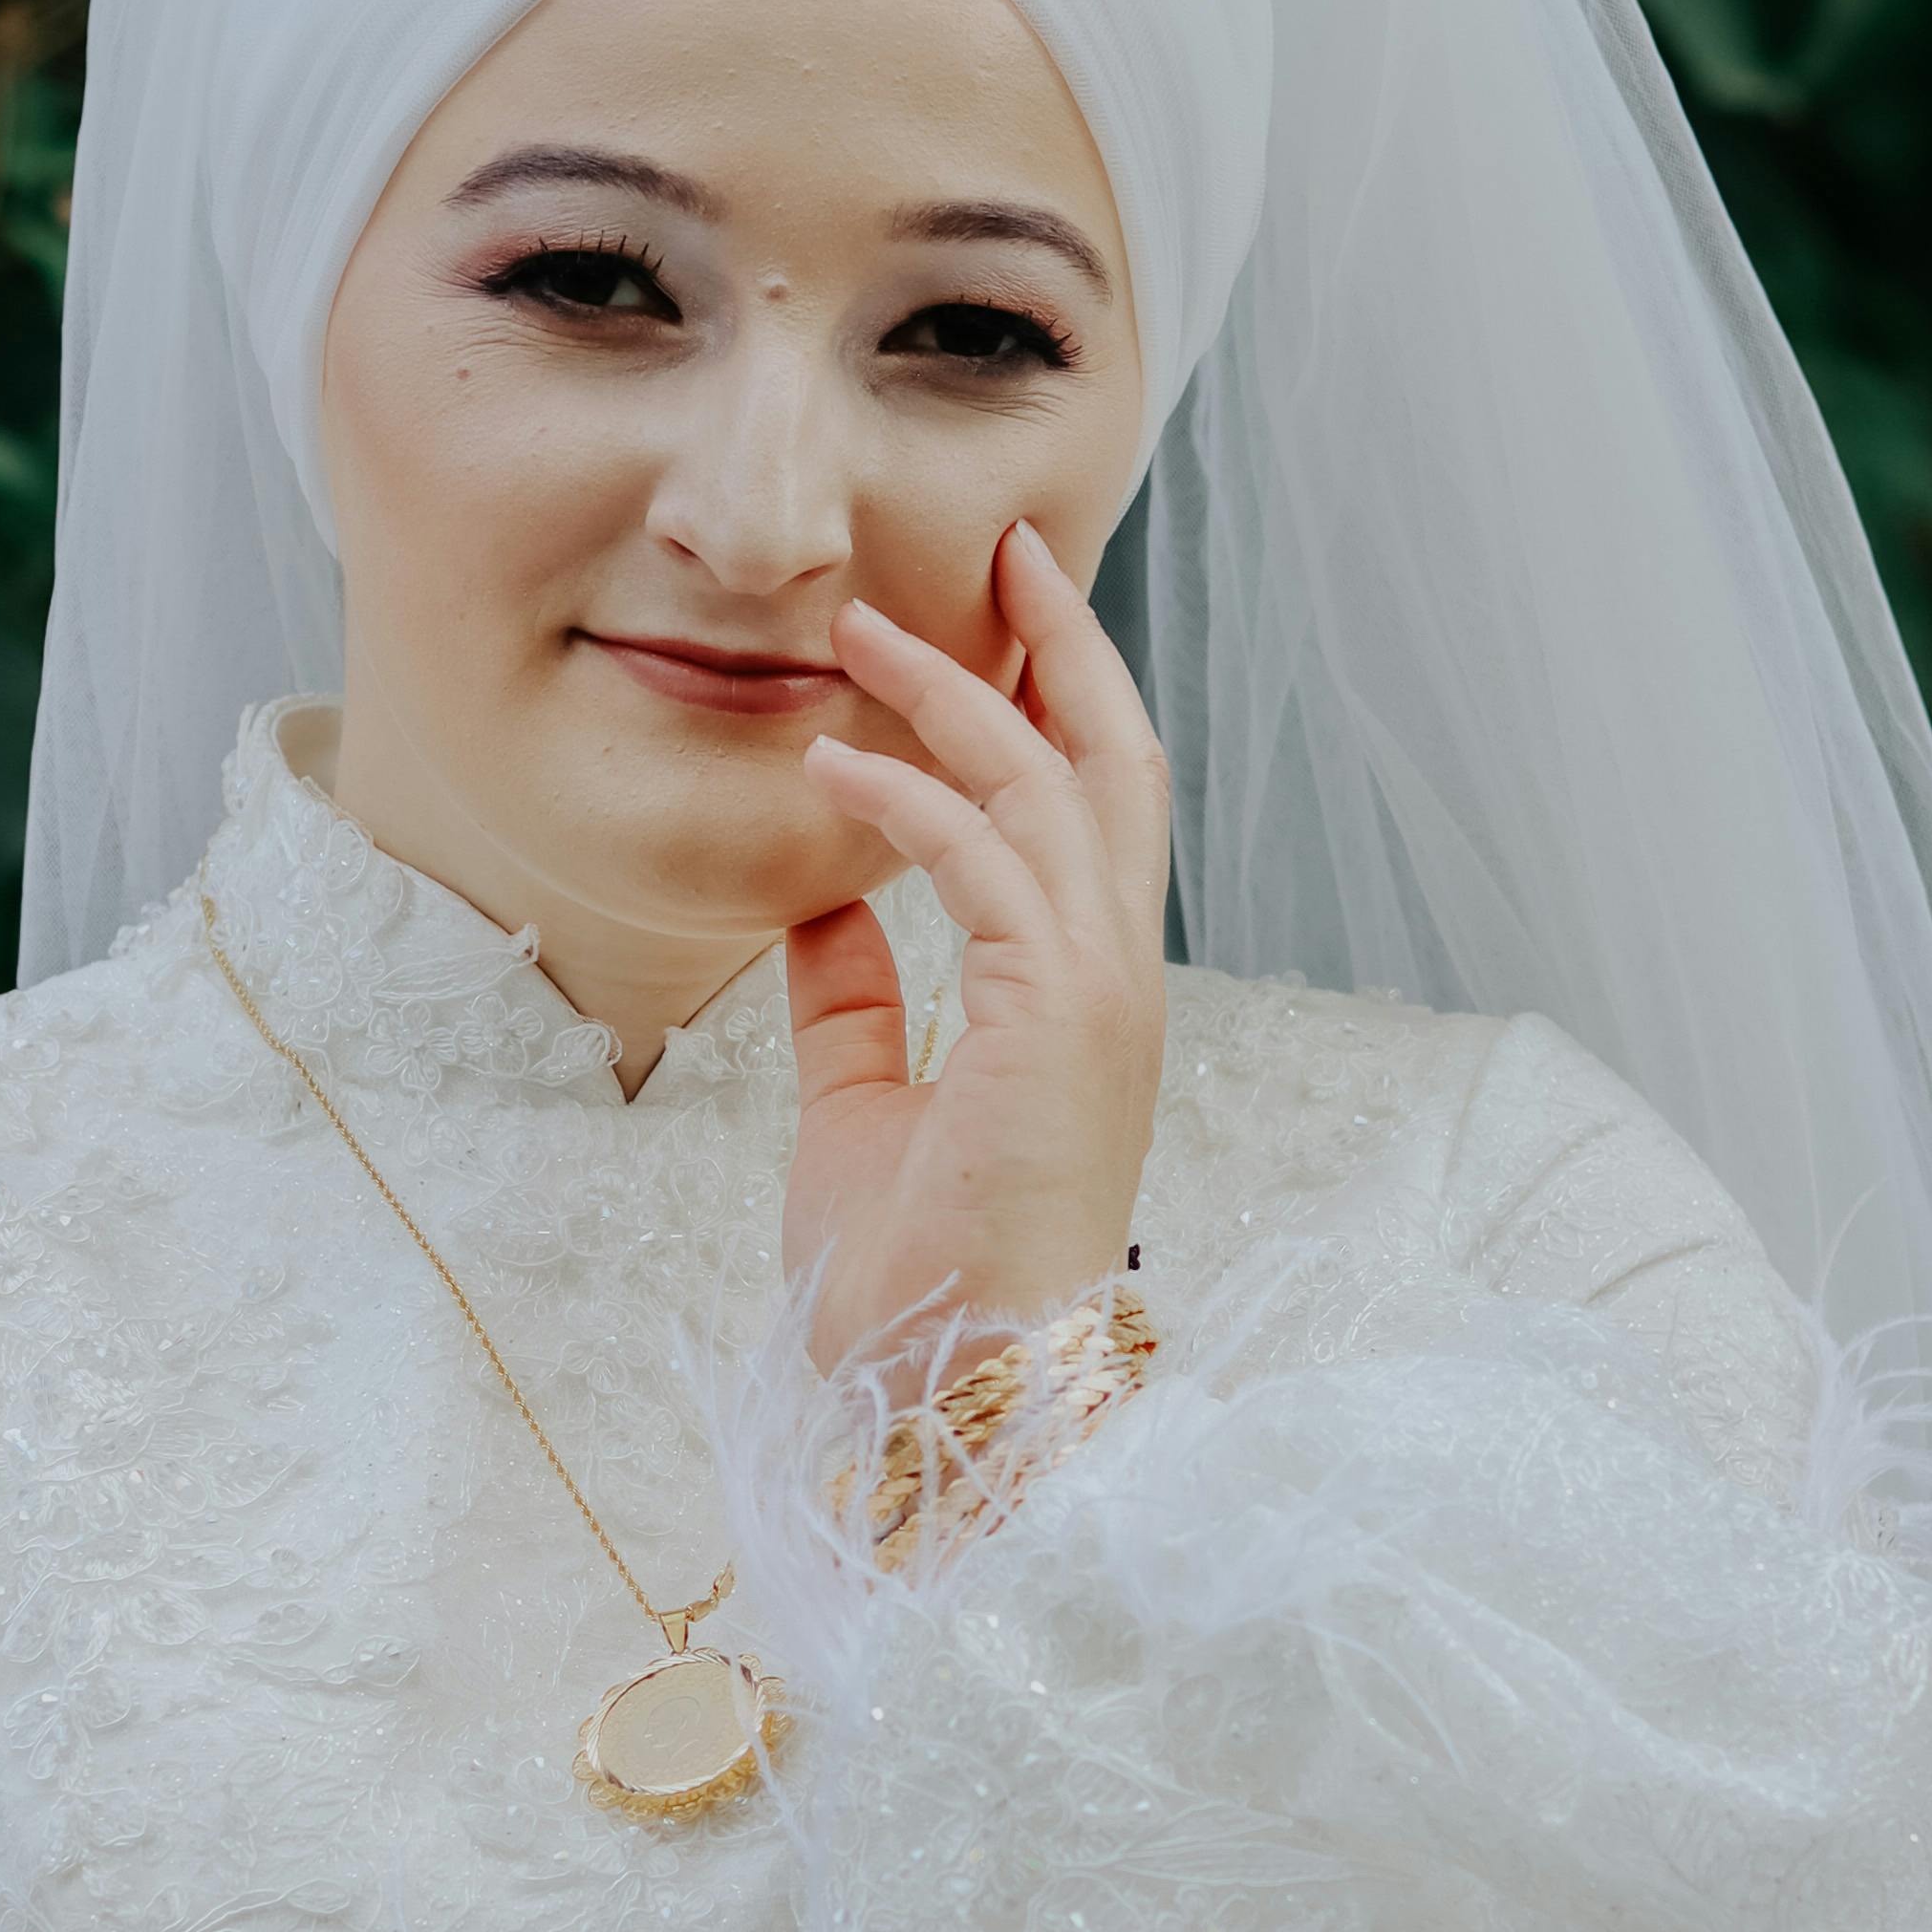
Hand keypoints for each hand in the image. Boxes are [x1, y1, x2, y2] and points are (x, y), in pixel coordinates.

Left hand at [785, 523, 1169, 1379]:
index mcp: (1080, 994)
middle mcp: (1112, 977)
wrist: (947, 1387)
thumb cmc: (917, 1273)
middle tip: (1001, 544)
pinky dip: (910, 800)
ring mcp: (1099, 995)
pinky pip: (985, 867)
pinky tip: (834, 761)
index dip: (1054, 702)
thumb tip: (818, 898)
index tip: (999, 613)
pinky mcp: (1060, 1019)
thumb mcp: (863, 1104)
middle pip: (1107, 764)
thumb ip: (854, 998)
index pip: (1087, 811)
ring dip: (956, 696)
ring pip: (1048, 791)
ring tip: (863, 630)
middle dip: (1058, 646)